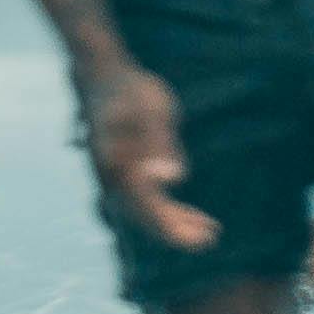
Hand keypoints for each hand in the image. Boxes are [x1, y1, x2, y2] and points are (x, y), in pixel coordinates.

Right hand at [82, 61, 215, 249]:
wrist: (102, 75)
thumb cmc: (128, 89)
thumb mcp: (151, 109)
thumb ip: (160, 144)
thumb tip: (172, 180)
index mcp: (119, 168)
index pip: (149, 209)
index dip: (174, 228)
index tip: (201, 238)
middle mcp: (113, 179)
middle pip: (147, 217)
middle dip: (178, 232)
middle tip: (211, 238)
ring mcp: (115, 178)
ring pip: (147, 212)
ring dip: (176, 223)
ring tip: (209, 230)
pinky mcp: (123, 171)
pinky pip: (146, 200)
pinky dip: (170, 210)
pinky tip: (193, 215)